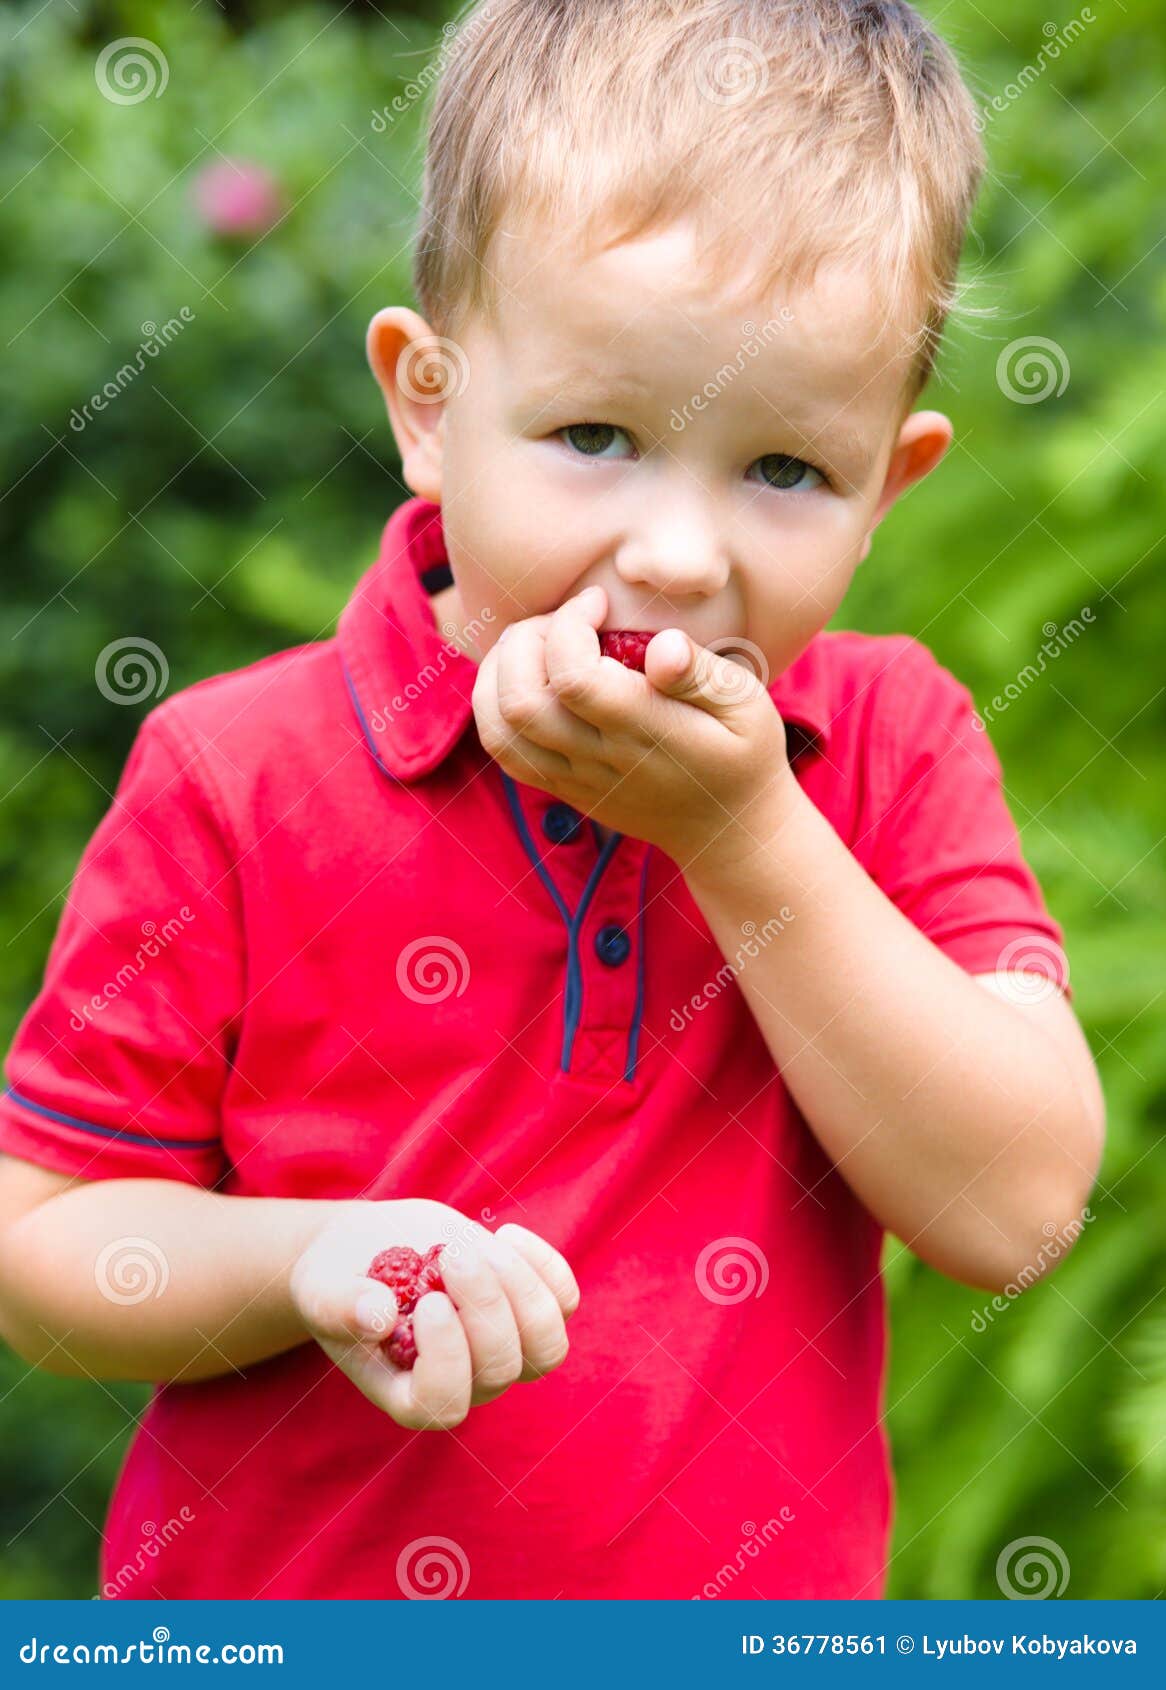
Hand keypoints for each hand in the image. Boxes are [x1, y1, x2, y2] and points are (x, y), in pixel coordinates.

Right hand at [288, 1199, 579, 1429]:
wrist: (366, 1250)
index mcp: (410, 1396)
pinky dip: (546, 1266)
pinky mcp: (527, 1310)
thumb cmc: (337, 1279)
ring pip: (547, 1345)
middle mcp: (467, 1384)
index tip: (428, 1302)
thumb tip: (379, 1317)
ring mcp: (504, 1350)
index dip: (448, 1359)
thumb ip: (340, 1307)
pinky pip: (564, 1301)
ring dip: (522, 1289)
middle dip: (485, 1306)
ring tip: (478, 1244)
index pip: (445, 1405)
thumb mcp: (322, 1289)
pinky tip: (505, 1233)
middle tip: (452, 1254)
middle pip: (501, 1368)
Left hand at [471, 584, 799, 870]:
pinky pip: (504, 750)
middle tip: (562, 620)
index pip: (571, 676)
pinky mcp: (562, 786)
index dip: (569, 624)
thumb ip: (702, 673)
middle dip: (525, 640)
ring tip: (537, 643)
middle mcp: (600, 759)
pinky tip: (528, 676)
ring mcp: (575, 778)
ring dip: (500, 672)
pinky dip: (495, 704)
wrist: (727, 828)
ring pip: (500, 729)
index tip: (598, 603)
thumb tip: (662, 646)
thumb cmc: (742, 751)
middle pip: (520, 701)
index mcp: (645, 731)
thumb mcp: (746, 705)